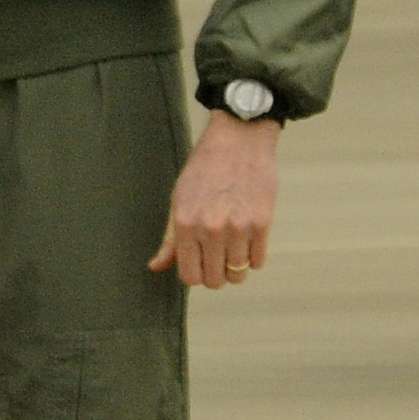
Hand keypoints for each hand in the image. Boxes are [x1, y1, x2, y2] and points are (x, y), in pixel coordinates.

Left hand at [149, 110, 277, 289]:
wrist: (239, 139)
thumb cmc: (205, 169)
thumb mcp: (179, 199)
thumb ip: (170, 238)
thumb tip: (156, 266)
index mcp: (186, 224)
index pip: (190, 276)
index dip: (195, 275)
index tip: (200, 265)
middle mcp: (211, 228)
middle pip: (215, 280)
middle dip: (216, 274)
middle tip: (218, 258)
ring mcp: (238, 227)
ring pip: (238, 274)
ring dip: (235, 268)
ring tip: (233, 249)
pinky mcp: (262, 223)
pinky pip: (258, 261)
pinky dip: (253, 257)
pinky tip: (248, 240)